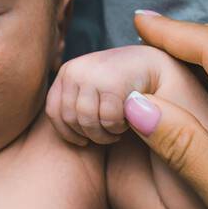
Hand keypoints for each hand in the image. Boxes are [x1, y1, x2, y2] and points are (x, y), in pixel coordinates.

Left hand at [45, 44, 192, 145]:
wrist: (159, 66)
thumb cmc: (125, 88)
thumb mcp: (94, 93)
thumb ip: (76, 103)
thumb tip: (48, 126)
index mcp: (68, 71)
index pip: (53, 112)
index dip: (69, 133)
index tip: (84, 142)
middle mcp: (75, 68)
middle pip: (68, 119)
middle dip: (90, 134)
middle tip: (109, 134)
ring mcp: (92, 72)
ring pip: (86, 122)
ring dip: (105, 134)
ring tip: (119, 128)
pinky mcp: (112, 81)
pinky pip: (107, 119)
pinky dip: (119, 127)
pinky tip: (129, 120)